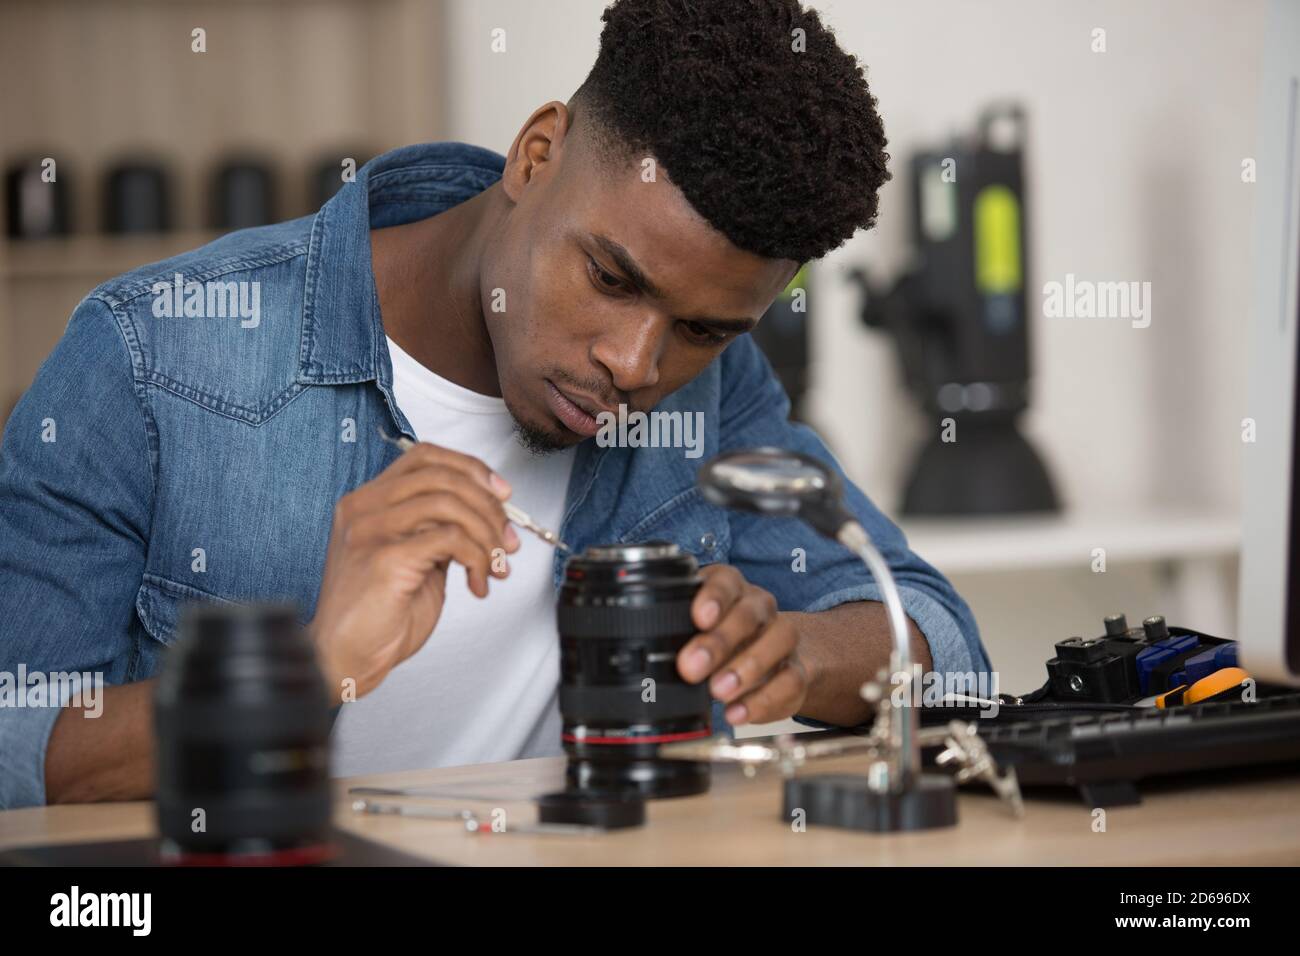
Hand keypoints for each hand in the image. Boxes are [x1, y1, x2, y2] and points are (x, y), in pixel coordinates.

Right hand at [310, 441, 520, 703]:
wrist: (344, 659)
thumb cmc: (378, 614)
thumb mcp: (416, 559)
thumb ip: (439, 529)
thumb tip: (491, 514)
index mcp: (368, 501)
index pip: (425, 456)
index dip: (471, 468)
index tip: (501, 495)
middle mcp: (364, 508)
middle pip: (442, 475)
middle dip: (489, 506)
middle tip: (508, 540)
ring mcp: (371, 531)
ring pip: (449, 503)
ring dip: (487, 535)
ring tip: (496, 567)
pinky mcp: (385, 559)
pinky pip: (450, 538)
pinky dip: (478, 558)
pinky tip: (478, 584)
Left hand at [676, 564, 809, 725]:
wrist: (770, 659)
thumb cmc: (720, 640)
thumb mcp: (694, 633)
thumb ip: (676, 636)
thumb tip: (650, 660)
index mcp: (730, 588)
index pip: (725, 581)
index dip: (713, 597)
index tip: (699, 617)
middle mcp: (759, 607)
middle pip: (748, 614)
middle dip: (719, 642)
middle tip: (692, 667)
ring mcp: (781, 636)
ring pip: (778, 639)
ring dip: (747, 667)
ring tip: (718, 691)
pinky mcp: (796, 669)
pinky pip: (789, 680)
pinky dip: (762, 700)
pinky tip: (737, 712)